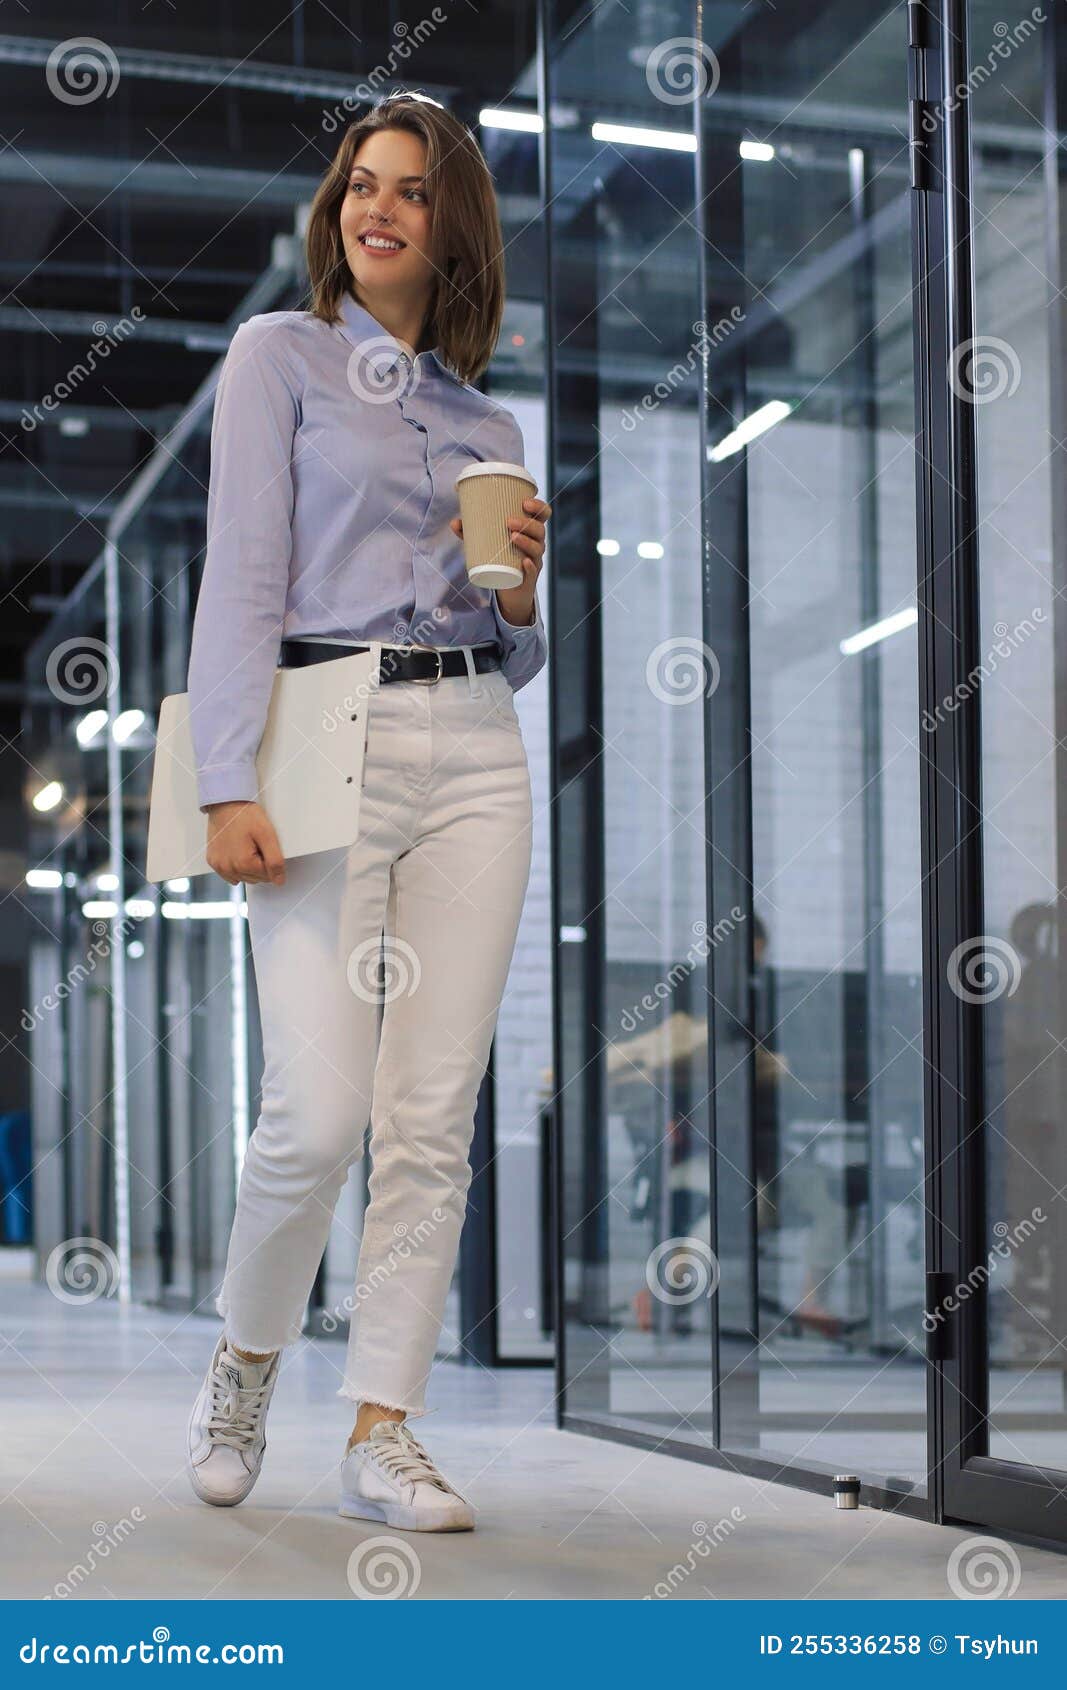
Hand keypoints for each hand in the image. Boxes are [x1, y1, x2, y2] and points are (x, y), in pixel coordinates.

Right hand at [204, 799, 285, 885]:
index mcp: (244, 863)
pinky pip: (230, 874)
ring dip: (248, 866)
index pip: (268, 876)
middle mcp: (229, 868)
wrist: (225, 803)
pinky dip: (236, 866)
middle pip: (256, 878)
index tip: (264, 846)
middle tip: (256, 844)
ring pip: (243, 877)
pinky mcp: (213, 861)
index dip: (270, 860)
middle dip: (260, 864)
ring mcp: (219, 866)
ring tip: (246, 845)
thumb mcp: (267, 835)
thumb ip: (275, 860)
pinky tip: (237, 851)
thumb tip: (279, 880)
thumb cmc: (245, 815)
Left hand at [449, 495, 551, 626]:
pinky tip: (524, 562)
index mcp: (530, 531)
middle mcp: (536, 544)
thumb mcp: (487, 543)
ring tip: (512, 537)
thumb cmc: (501, 558)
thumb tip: (454, 523)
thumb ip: (471, 533)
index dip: (538, 506)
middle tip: (509, 522)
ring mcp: (534, 560)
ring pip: (537, 548)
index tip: (525, 502)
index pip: (543, 514)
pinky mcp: (530, 577)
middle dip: (527, 523)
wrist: (509, 589)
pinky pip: (534, 571)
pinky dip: (530, 566)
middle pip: (540, 530)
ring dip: (526, 541)